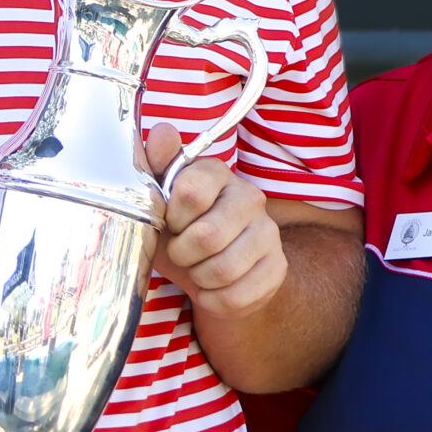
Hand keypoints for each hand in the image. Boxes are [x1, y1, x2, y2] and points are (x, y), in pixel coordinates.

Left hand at [144, 122, 286, 322]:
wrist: (210, 268)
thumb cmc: (179, 227)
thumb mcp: (158, 197)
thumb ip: (154, 165)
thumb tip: (162, 132)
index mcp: (216, 173)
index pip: (190, 192)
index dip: (171, 216)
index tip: (170, 221)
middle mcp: (250, 197)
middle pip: (207, 237)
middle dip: (181, 253)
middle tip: (180, 251)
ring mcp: (269, 233)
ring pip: (222, 271)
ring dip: (197, 277)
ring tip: (196, 267)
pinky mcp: (277, 268)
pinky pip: (236, 297)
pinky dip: (213, 300)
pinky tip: (211, 287)